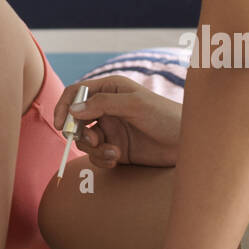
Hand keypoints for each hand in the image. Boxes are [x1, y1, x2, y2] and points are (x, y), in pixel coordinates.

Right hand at [56, 75, 181, 168]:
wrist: (187, 143)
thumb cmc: (166, 116)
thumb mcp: (135, 105)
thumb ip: (103, 104)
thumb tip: (73, 110)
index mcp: (110, 89)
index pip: (77, 93)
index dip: (65, 106)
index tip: (61, 124)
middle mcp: (107, 108)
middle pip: (76, 119)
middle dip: (80, 132)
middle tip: (93, 142)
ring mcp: (111, 129)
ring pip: (85, 139)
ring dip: (94, 149)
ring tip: (113, 153)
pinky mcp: (116, 148)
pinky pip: (96, 155)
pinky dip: (101, 159)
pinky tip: (116, 159)